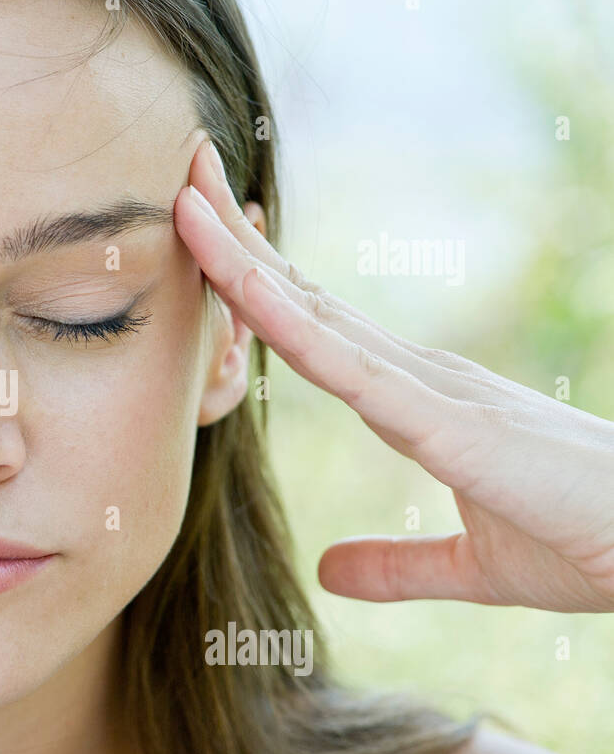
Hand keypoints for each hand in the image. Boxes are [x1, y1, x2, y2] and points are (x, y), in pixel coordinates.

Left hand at [173, 135, 613, 612]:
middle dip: (236, 244)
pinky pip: (352, 370)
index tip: (201, 241)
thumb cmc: (591, 546)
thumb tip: (328, 571)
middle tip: (180, 182)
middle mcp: (419, 376)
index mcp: (416, 400)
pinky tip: (246, 292)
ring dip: (244, 263)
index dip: (256, 283)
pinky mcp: (452, 425)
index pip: (315, 329)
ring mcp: (434, 391)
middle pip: (304, 300)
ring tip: (187, 204)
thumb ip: (398, 566)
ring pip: (316, 318)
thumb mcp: (469, 566)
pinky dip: (294, 328)